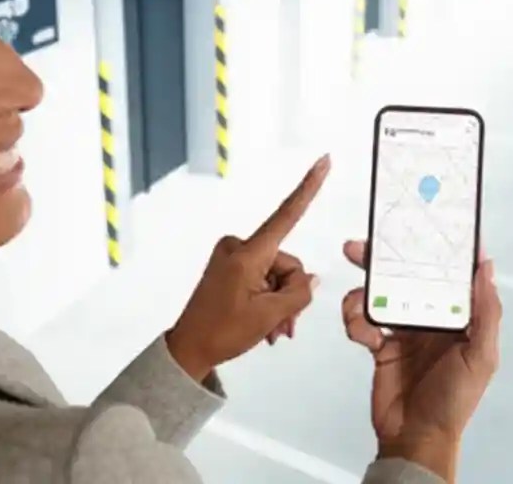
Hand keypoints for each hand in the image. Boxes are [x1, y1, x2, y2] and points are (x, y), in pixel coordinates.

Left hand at [165, 156, 330, 381]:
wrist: (189, 350)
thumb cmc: (222, 332)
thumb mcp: (270, 316)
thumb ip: (298, 294)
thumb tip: (309, 280)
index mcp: (247, 254)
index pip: (287, 214)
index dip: (308, 187)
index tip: (323, 161)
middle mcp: (238, 247)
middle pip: (286, 262)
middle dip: (290, 293)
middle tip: (284, 326)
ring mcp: (232, 257)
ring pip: (276, 274)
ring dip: (280, 302)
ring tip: (275, 330)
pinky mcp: (229, 267)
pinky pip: (262, 277)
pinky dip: (268, 300)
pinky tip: (268, 325)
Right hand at [340, 240, 501, 481]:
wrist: (415, 437)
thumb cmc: (455, 401)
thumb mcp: (481, 357)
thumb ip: (486, 311)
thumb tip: (486, 265)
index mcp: (459, 316)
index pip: (451, 273)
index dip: (440, 247)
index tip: (426, 221)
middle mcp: (431, 317)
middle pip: (407, 275)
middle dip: (384, 258)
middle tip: (362, 246)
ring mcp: (404, 329)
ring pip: (379, 293)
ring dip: (363, 290)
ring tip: (356, 300)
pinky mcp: (379, 345)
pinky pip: (362, 321)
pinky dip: (355, 323)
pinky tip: (362, 336)